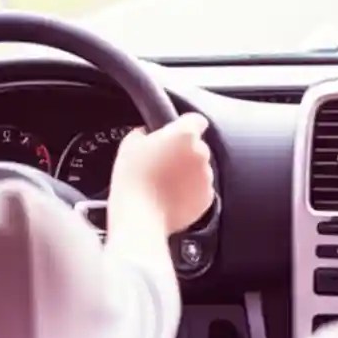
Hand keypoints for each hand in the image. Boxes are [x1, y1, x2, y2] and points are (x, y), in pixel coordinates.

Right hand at [109, 112, 214, 232]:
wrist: (140, 218)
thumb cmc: (132, 180)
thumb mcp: (130, 145)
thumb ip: (144, 132)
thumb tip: (147, 134)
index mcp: (184, 135)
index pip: (196, 119)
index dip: (185, 125)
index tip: (176, 132)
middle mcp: (201, 153)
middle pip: (197, 146)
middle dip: (183, 152)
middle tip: (163, 163)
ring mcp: (206, 176)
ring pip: (199, 168)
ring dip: (187, 172)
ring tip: (164, 184)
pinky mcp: (207, 197)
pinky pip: (200, 189)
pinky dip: (190, 191)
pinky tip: (171, 197)